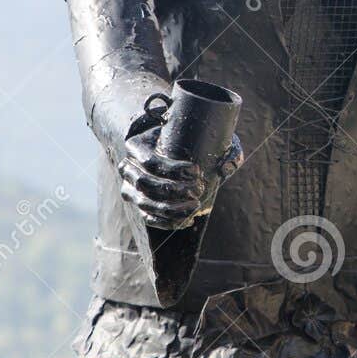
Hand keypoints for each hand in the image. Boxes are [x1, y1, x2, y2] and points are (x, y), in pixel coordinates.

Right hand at [118, 128, 242, 229]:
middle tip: (198, 190)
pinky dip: (167, 222)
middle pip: (146, 183)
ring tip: (194, 208)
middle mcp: (126, 168)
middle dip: (175, 190)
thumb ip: (207, 141)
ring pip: (145, 203)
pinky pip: (147, 217)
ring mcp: (129, 188)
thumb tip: (230, 164)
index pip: (150, 161)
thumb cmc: (177, 141)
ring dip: (171, 209)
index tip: (196, 171)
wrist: (161, 150)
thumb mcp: (187, 135)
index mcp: (135, 146)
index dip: (173, 169)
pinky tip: (186, 221)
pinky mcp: (136, 204)